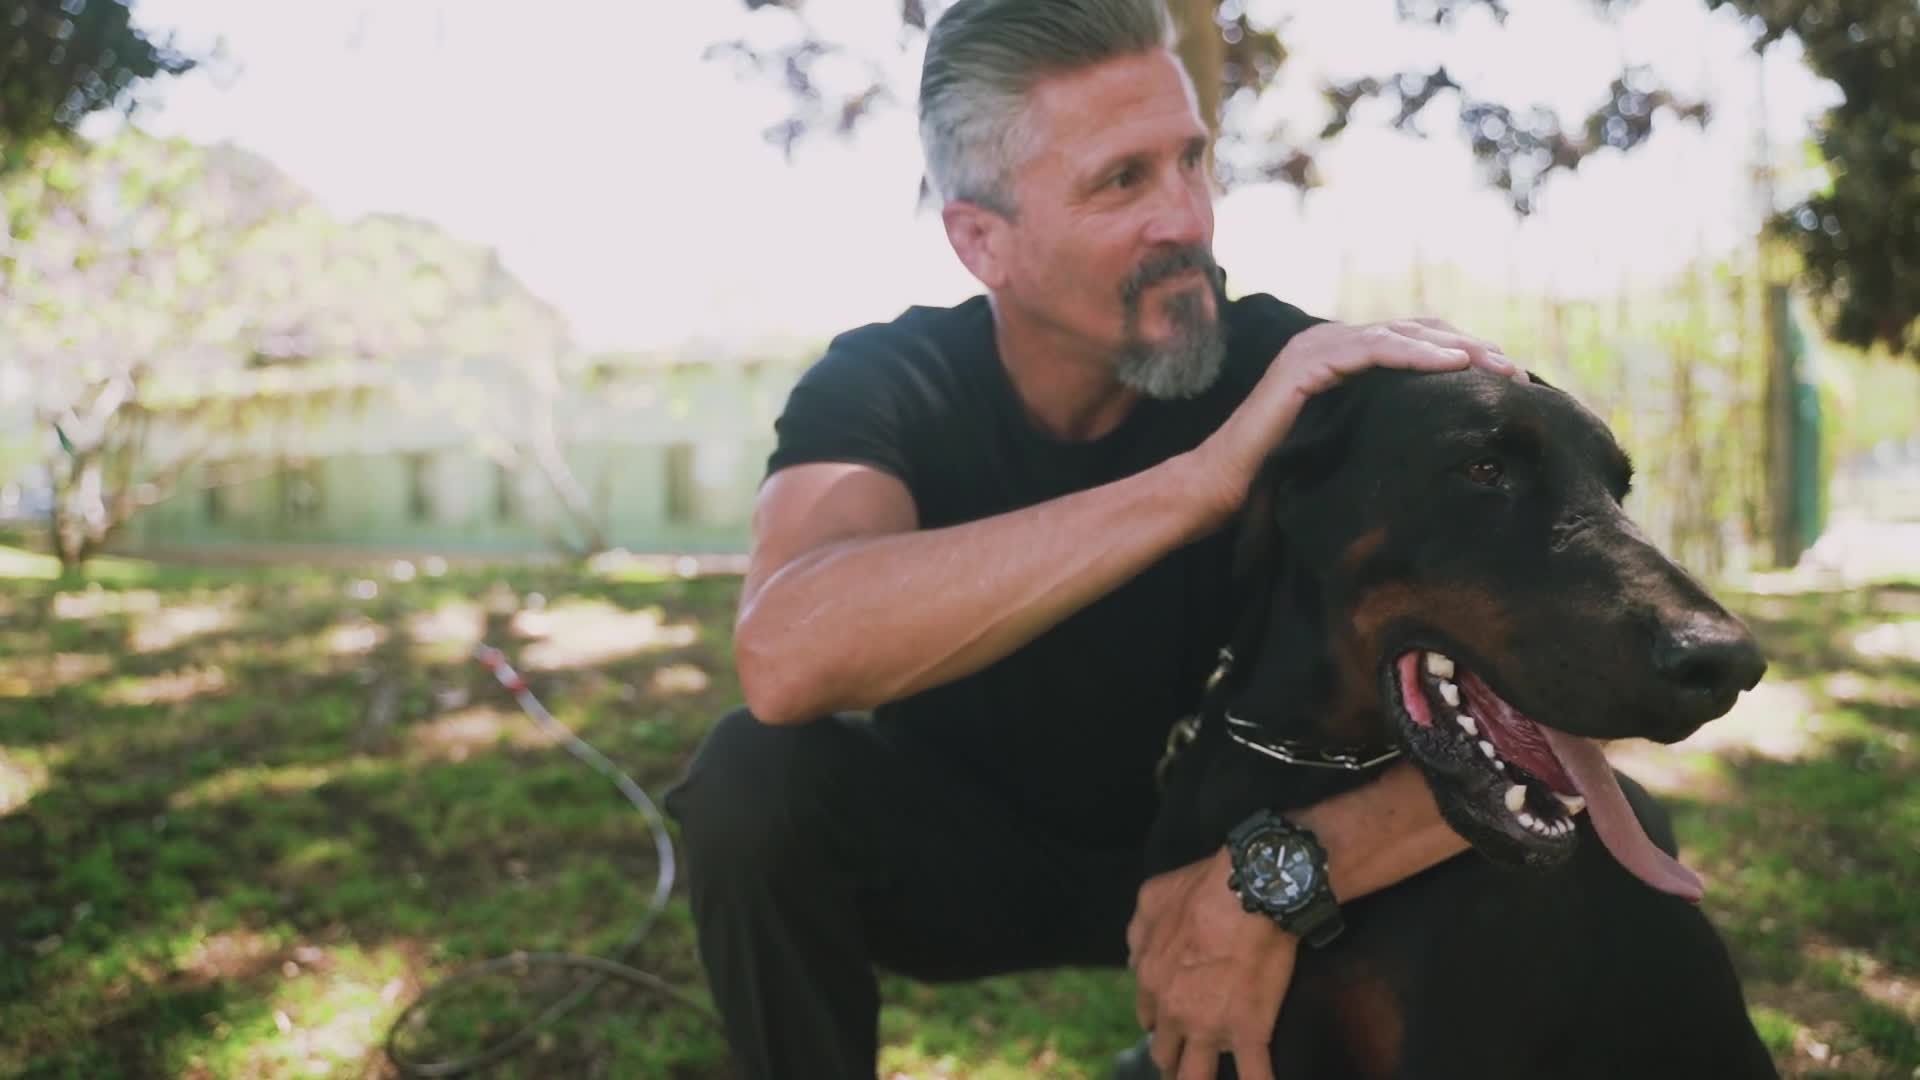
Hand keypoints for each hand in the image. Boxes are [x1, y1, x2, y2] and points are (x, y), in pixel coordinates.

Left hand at [1126, 848, 1295, 1079]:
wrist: (1249, 891)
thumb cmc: (1202, 889)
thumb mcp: (1152, 899)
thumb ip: (1139, 933)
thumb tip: (1134, 959)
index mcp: (1151, 980)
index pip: (1149, 1019)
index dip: (1162, 1025)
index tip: (1174, 1026)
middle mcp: (1174, 1010)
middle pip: (1166, 1054)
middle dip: (1175, 1060)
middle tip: (1188, 1063)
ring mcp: (1209, 1026)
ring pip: (1195, 1076)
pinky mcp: (1248, 1031)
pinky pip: (1254, 1075)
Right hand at [1189, 317, 1523, 520]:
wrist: (1224, 485)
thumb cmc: (1279, 474)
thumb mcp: (1344, 441)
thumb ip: (1377, 422)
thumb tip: (1435, 436)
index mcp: (1338, 354)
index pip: (1410, 339)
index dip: (1459, 351)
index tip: (1503, 375)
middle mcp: (1326, 340)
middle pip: (1413, 330)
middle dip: (1468, 346)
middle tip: (1514, 369)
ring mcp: (1315, 347)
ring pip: (1400, 333)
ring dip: (1454, 347)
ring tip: (1495, 365)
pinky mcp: (1307, 363)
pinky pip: (1372, 349)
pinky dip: (1416, 354)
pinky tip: (1453, 366)